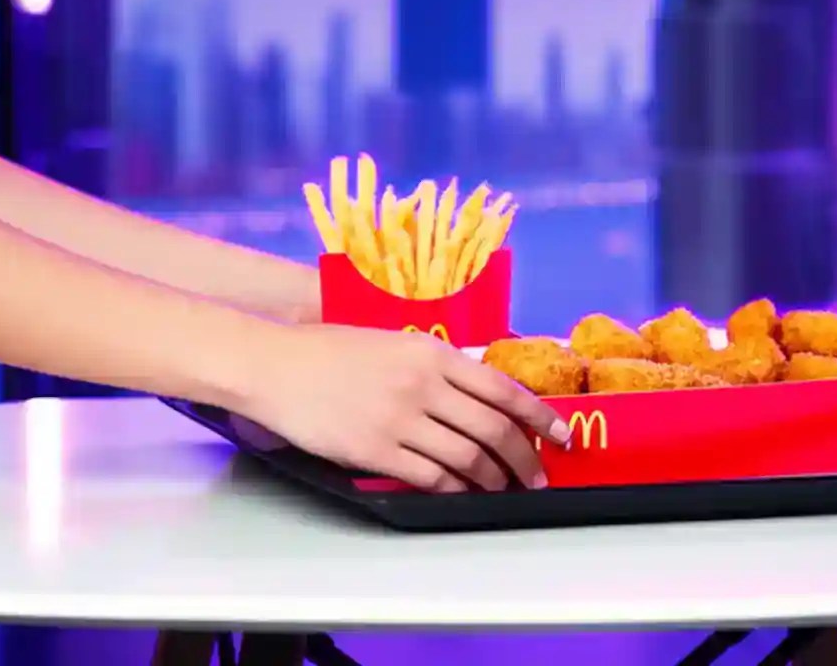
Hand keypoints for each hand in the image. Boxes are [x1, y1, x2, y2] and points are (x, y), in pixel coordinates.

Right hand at [234, 324, 570, 492]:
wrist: (275, 366)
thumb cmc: (329, 351)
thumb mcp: (394, 342)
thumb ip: (437, 365)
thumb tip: (480, 392)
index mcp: (432, 353)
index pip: (503, 388)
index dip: (540, 416)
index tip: (561, 434)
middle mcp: (423, 385)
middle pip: (494, 429)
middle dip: (525, 458)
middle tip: (537, 475)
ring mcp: (400, 420)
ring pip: (468, 459)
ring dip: (494, 480)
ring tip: (504, 488)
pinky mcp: (376, 451)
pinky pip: (432, 478)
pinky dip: (456, 490)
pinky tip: (464, 494)